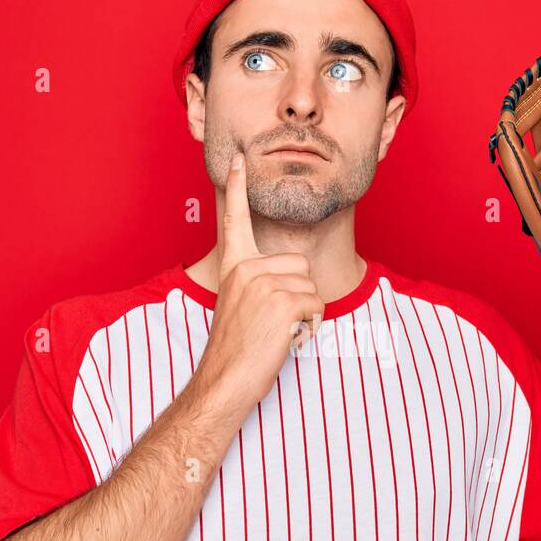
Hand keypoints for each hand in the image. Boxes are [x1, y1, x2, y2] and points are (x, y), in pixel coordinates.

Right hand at [193, 152, 325, 411]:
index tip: (239, 158)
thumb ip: (256, 284)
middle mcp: (246, 268)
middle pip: (299, 265)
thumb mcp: (239, 307)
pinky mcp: (281, 301)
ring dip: (304, 314)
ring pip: (310, 286)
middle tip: (273, 324)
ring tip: (277, 332)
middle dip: (298, 295)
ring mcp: (263, 283)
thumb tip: (287, 280)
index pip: (235, 219)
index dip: (237, 187)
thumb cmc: (234, 352)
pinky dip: (310, 326)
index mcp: (233, 266)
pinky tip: (286, 338)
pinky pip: (317, 305)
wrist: (223, 382)